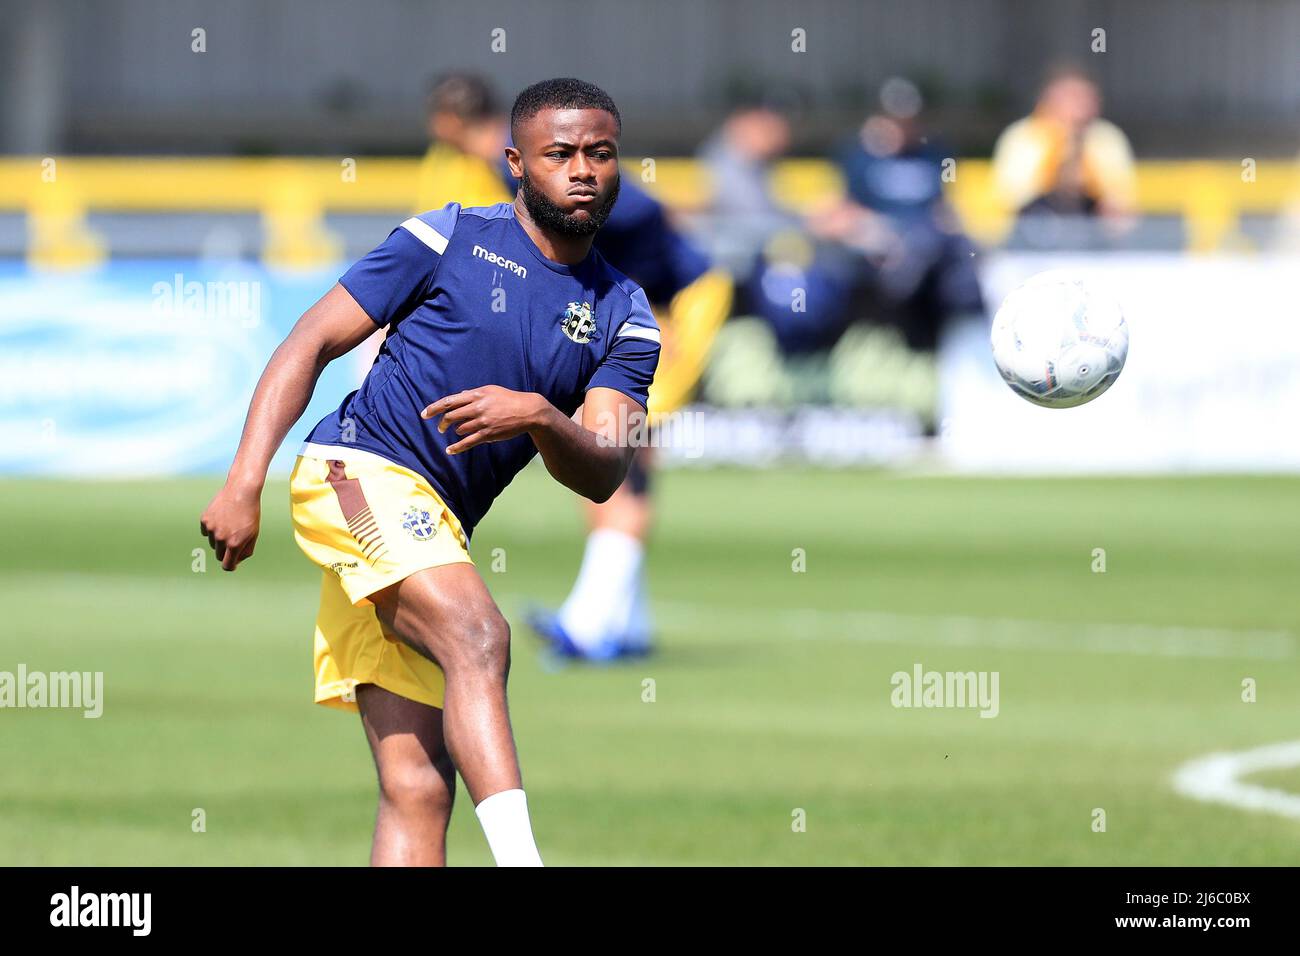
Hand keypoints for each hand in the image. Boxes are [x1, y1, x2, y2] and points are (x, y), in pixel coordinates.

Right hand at [200, 483, 260, 571]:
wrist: (241, 491)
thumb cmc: (250, 514)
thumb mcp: (253, 534)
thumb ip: (246, 551)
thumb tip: (235, 562)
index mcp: (234, 544)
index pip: (227, 565)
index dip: (230, 565)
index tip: (232, 562)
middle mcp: (220, 538)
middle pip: (219, 555)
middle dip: (226, 551)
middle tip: (234, 538)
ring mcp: (211, 529)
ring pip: (213, 543)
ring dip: (220, 538)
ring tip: (231, 524)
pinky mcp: (204, 520)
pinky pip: (206, 532)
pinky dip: (213, 528)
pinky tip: (222, 517)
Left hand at [421, 385, 549, 454]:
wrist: (528, 411)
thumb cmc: (508, 399)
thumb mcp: (491, 390)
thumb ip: (473, 394)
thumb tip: (459, 396)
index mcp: (476, 395)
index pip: (449, 401)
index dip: (434, 408)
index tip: (424, 414)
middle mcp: (477, 408)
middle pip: (451, 416)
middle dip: (442, 423)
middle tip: (441, 427)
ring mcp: (482, 422)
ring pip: (459, 429)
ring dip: (454, 432)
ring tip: (455, 433)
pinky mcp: (488, 434)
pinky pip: (468, 442)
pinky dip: (457, 447)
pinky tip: (450, 450)